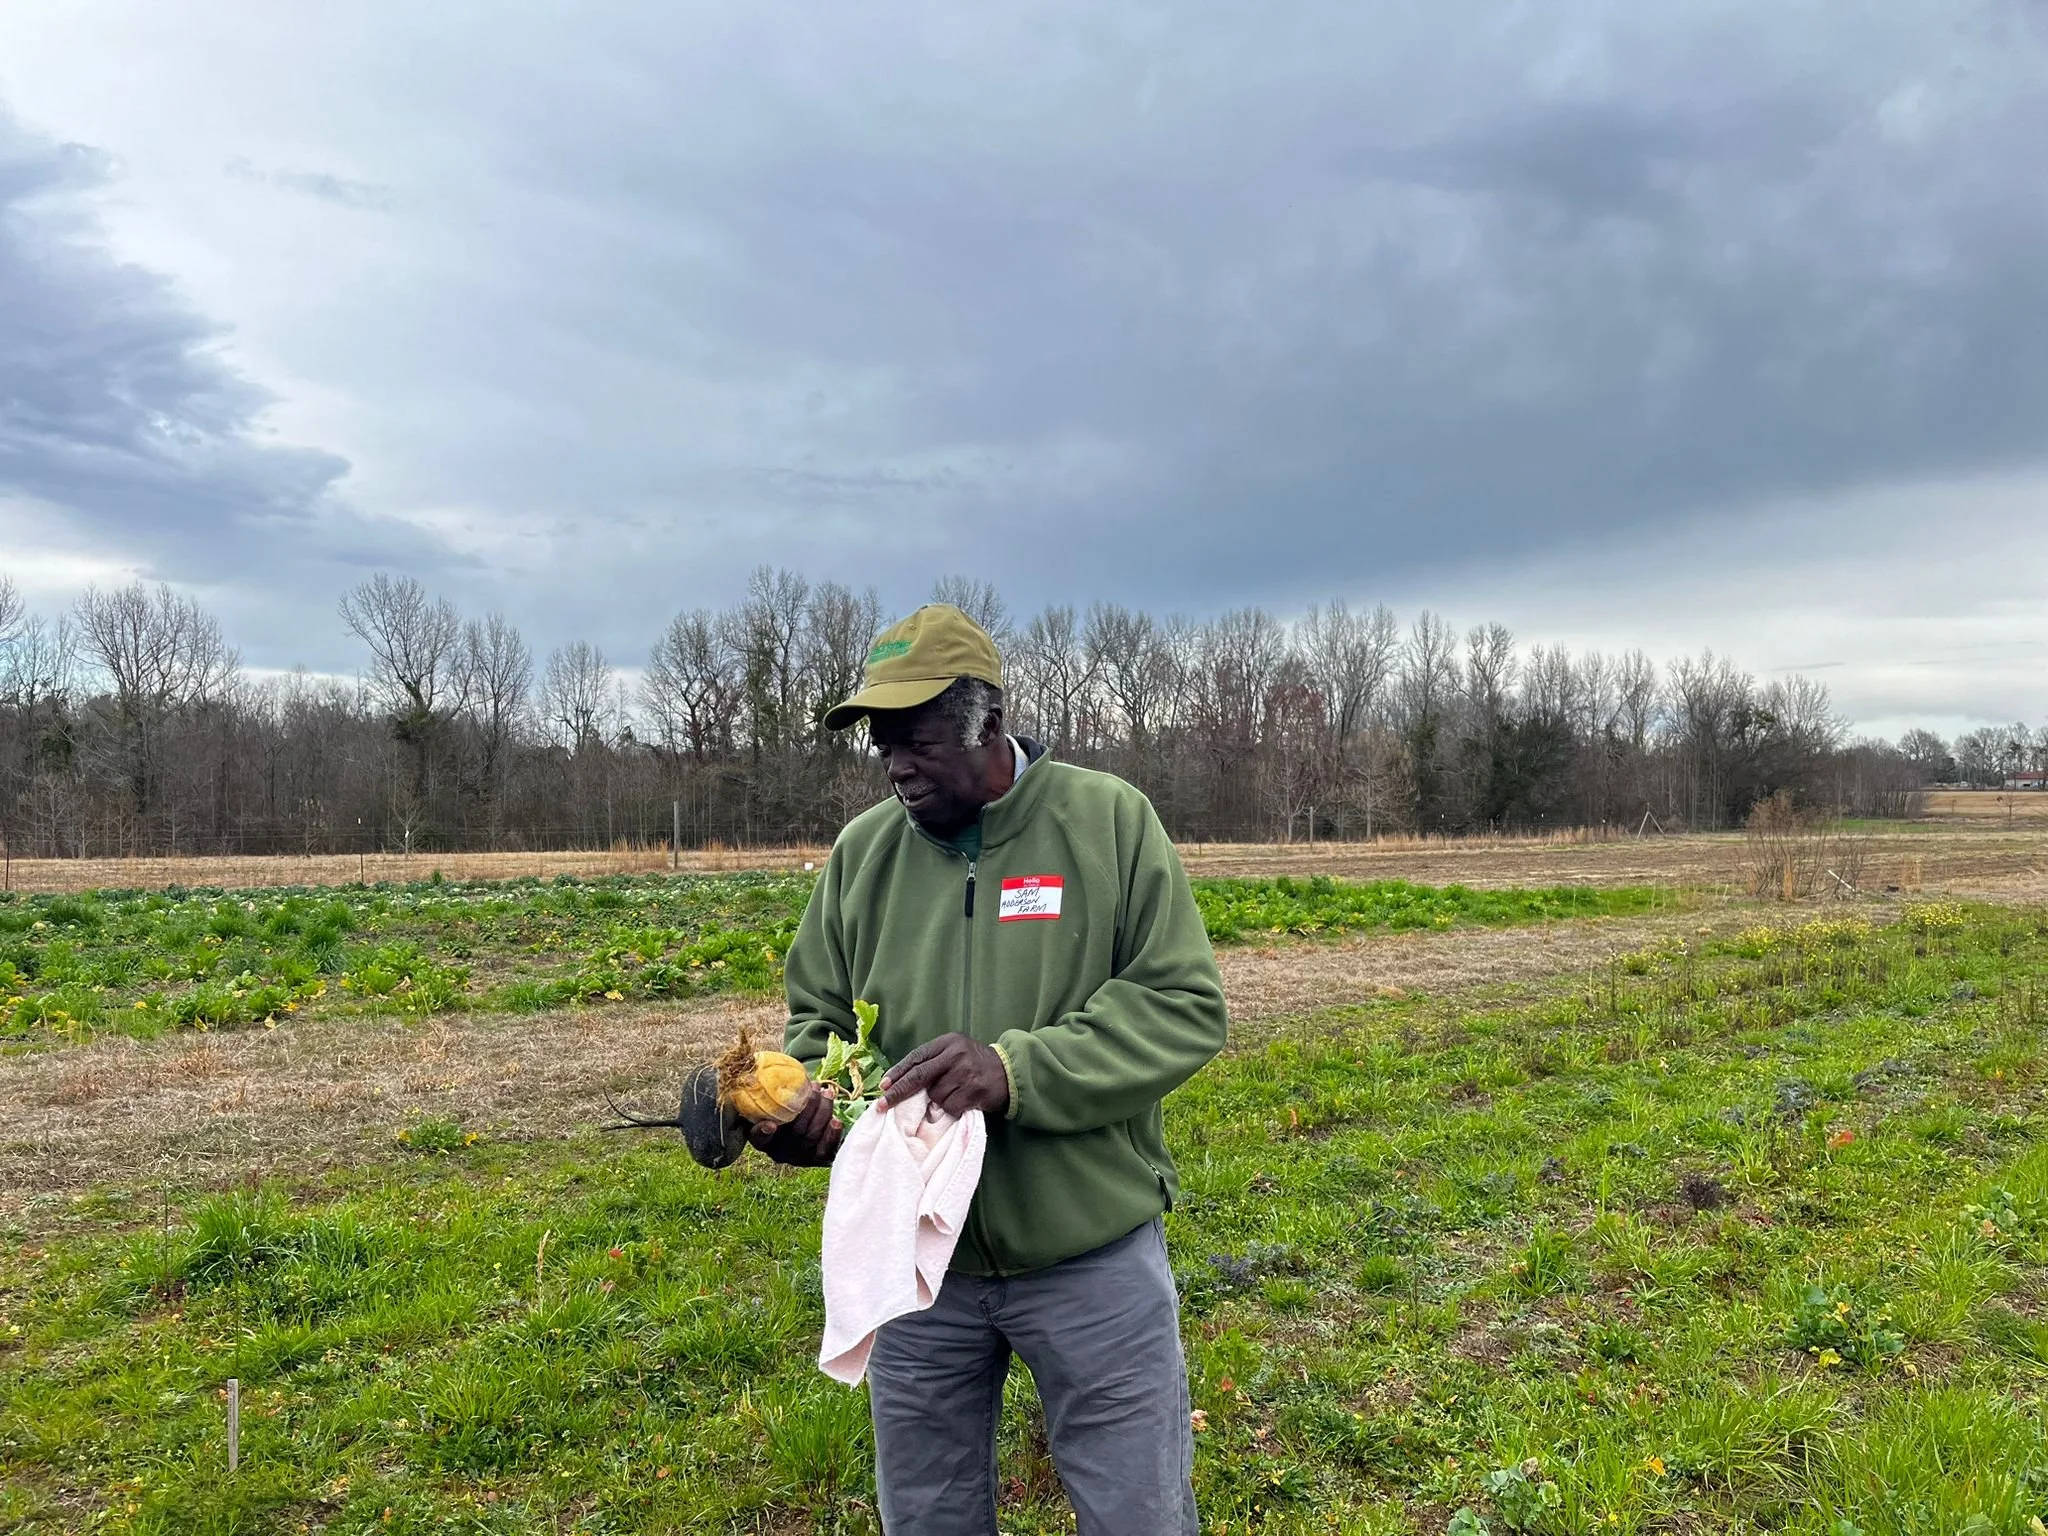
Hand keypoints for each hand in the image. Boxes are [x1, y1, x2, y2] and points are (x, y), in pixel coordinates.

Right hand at [747, 1081, 842, 1166]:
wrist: (798, 1122)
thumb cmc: (779, 1108)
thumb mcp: (767, 1103)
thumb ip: (763, 1096)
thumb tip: (754, 1076)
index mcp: (763, 1140)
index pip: (758, 1138)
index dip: (762, 1133)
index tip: (770, 1125)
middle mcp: (780, 1152)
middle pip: (794, 1133)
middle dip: (808, 1107)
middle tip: (815, 1087)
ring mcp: (800, 1157)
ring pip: (812, 1137)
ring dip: (823, 1112)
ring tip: (827, 1093)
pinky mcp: (818, 1158)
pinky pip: (827, 1151)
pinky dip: (833, 1136)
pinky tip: (836, 1121)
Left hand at [878, 1032, 1008, 1117]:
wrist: (1009, 1072)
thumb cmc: (975, 1064)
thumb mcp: (955, 1052)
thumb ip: (933, 1061)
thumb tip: (901, 1082)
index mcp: (948, 1042)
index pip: (916, 1057)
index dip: (898, 1072)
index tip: (884, 1086)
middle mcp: (956, 1054)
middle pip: (919, 1075)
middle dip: (899, 1091)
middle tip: (883, 1104)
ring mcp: (965, 1072)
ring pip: (935, 1095)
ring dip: (938, 1101)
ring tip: (954, 1094)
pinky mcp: (974, 1090)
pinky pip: (950, 1106)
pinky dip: (952, 1108)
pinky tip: (963, 1101)